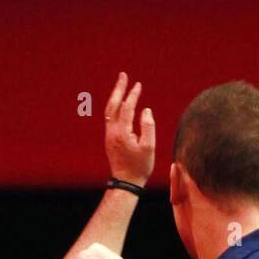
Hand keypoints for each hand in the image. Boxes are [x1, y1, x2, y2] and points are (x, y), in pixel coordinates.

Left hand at [104, 72, 154, 186]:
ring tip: (121, 85)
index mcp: (122, 132)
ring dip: (115, 97)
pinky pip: (110, 117)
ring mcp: (109, 135)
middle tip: (123, 75)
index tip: (138, 85)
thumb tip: (145, 110)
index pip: (127, 108)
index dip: (132, 95)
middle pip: (113, 105)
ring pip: (109, 111)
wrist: (125, 183)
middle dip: (118, 89)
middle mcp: (112, 132)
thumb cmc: (139, 167)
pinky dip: (114, 107)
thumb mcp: (148, 148)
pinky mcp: (109, 139)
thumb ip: (148, 127)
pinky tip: (119, 103)